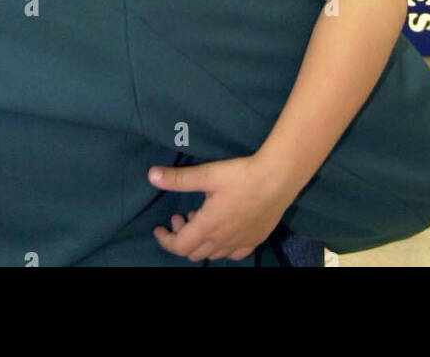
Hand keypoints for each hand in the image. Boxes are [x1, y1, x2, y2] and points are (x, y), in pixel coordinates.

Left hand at [148, 155, 293, 262]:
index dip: (166, 240)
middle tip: (183, 216)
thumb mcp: (207, 174)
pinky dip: (222, 247)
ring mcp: (240, 243)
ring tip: (202, 219)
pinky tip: (224, 231)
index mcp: (208, 227)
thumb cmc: (241, 175)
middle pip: (194, 253)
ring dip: (201, 242)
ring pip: (213, 255)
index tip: (159, 228)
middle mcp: (223, 241)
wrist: (278, 179)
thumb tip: (151, 175)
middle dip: (182, 237)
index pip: (180, 246)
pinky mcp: (255, 240)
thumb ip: (179, 179)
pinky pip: (234, 254)